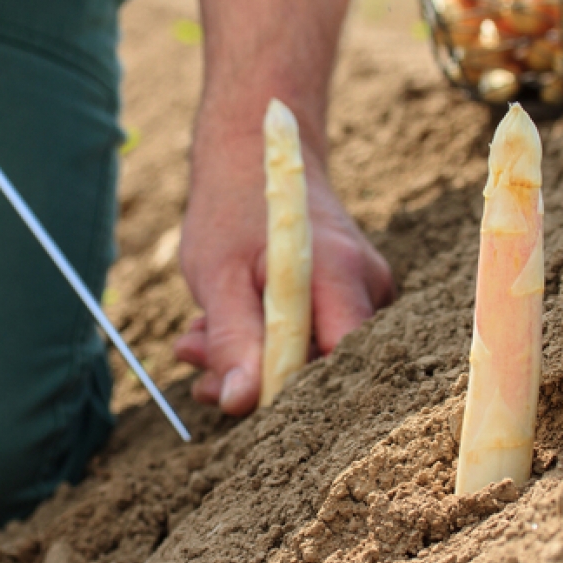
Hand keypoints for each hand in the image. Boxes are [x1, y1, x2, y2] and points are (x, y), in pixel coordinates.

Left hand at [174, 126, 391, 415]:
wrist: (257, 159)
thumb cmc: (233, 210)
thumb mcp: (218, 276)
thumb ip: (233, 339)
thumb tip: (239, 402)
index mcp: (342, 274)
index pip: (337, 362)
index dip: (289, 390)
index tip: (231, 391)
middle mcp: (369, 285)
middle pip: (326, 365)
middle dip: (255, 375)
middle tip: (193, 358)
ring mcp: (366, 292)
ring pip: (312, 356)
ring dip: (250, 358)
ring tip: (197, 336)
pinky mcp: (352, 299)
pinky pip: (312, 339)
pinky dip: (263, 342)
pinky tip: (226, 328)